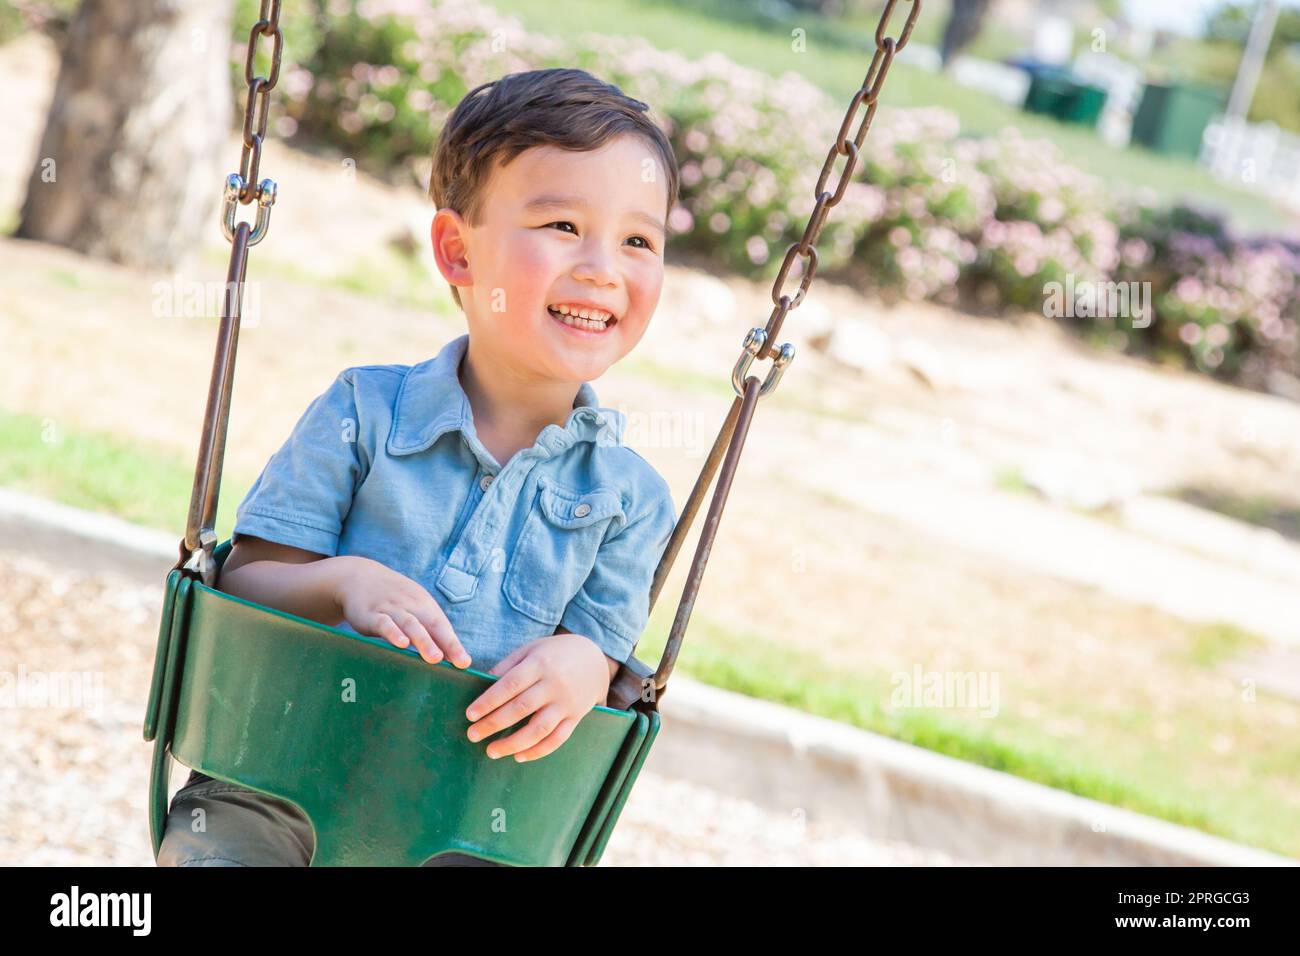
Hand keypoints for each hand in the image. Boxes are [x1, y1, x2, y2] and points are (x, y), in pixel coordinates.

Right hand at [330, 556, 471, 667]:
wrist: (358, 577)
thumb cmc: (392, 600)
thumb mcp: (412, 609)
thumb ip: (427, 631)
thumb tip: (447, 658)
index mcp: (424, 606)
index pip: (443, 626)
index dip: (454, 645)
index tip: (465, 663)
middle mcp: (411, 605)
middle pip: (432, 625)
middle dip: (447, 644)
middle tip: (459, 662)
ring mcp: (392, 608)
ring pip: (410, 624)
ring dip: (424, 641)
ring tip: (435, 658)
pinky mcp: (371, 614)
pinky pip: (384, 623)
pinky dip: (393, 633)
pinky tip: (401, 644)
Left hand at [464, 632, 611, 762]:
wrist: (595, 659)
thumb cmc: (556, 653)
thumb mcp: (532, 649)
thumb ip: (508, 665)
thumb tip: (483, 683)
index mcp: (540, 664)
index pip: (510, 685)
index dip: (489, 701)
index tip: (470, 714)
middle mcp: (554, 684)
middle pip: (521, 709)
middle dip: (493, 724)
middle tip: (473, 735)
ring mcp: (567, 703)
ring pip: (538, 729)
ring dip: (513, 743)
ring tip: (491, 751)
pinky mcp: (576, 717)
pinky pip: (557, 739)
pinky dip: (538, 751)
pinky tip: (519, 756)